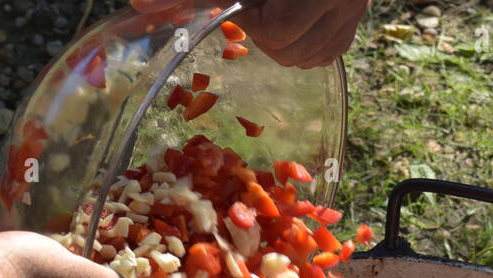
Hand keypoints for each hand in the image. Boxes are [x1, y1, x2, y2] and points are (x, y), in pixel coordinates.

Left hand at [130, 0, 368, 67]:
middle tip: (260, 8)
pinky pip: (326, 54)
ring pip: (309, 57)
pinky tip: (294, 22)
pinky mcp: (353, 25)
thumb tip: (140, 4)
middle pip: (292, 50)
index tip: (250, 7)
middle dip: (267, 33)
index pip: (278, 29)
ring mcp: (351, 13)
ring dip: (283, 42)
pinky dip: (304, 44)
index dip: (255, 21)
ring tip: (276, 12)